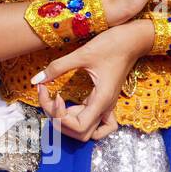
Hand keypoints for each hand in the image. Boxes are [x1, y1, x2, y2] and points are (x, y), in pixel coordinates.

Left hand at [31, 20, 153, 141]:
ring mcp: (106, 106)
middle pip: (79, 132)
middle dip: (58, 119)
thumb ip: (58, 67)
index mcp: (102, 100)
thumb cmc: (112, 44)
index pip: (79, 128)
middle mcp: (105, 108)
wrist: (134, 39)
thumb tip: (36, 80)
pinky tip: (72, 108)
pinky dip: (83, 122)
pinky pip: (97, 123)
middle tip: (49, 95)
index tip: (55, 95)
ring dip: (66, 120)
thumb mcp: (82, 53)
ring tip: (55, 99)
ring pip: (85, 129)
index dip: (60, 117)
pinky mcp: (104, 100)